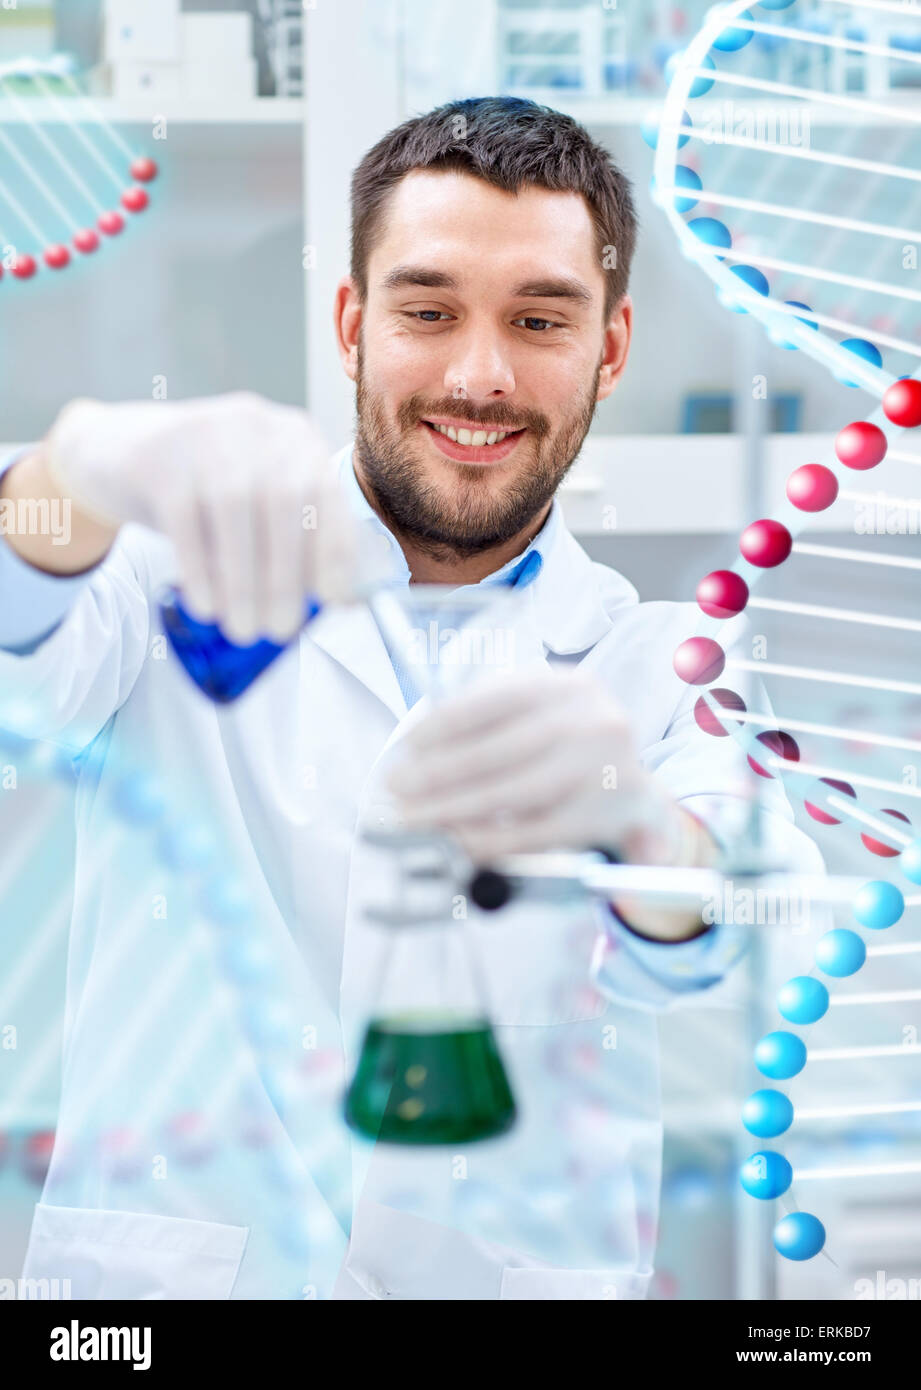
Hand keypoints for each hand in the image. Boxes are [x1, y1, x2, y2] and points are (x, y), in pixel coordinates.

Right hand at [43, 393, 357, 642]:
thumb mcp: (256, 507)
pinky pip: (186, 519)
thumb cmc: (203, 495)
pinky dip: (200, 570)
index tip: (333, 600)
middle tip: (281, 630)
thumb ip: (299, 542)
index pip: (326, 492)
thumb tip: (343, 600)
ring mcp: (206, 433)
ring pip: (235, 511)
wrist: (115, 456)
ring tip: (244, 629)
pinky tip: (207, 607)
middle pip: (283, 502)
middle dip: (286, 576)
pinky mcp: (160, 455)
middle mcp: (256, 425)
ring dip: (244, 582)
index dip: (334, 549)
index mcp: (294, 438)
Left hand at [388, 666, 690, 864]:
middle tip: (396, 787)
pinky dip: (486, 839)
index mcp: (572, 686)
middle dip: (437, 772)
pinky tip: (452, 841)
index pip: (496, 699)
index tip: (406, 745)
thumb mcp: (542, 715)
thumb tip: (416, 748)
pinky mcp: (601, 819)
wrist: (635, 795)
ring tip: (412, 817)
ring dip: (451, 809)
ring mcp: (602, 771)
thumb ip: (489, 720)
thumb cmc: (568, 750)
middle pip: (499, 749)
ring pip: (510, 793)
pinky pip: (529, 833)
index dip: (443, 723)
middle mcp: (593, 722)